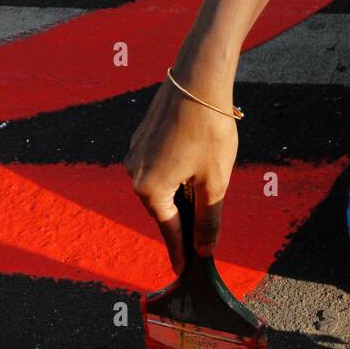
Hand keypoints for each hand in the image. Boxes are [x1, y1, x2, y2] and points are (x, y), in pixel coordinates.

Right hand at [124, 68, 238, 271]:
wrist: (199, 76)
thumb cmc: (209, 129)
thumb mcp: (215, 182)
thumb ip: (208, 220)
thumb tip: (204, 249)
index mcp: (150, 189)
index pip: (170, 230)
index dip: (181, 252)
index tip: (184, 271)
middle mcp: (134, 173)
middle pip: (163, 209)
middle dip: (182, 221)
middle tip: (201, 237)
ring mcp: (135, 153)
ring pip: (160, 187)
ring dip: (179, 195)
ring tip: (202, 195)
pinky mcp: (141, 137)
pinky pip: (157, 167)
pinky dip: (174, 175)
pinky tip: (193, 168)